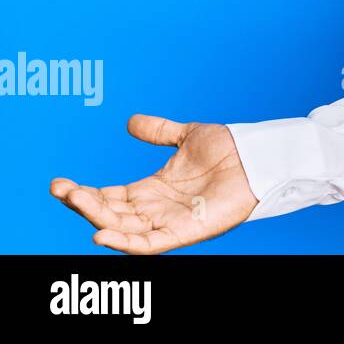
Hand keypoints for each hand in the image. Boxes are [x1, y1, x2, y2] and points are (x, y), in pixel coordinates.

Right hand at [51, 113, 258, 253]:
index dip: (86, 193)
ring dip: (97, 218)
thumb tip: (130, 122)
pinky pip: (150, 244)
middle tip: (61, 189)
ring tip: (75, 200)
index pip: (110, 197)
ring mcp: (171, 222)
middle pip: (111, 214)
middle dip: (84, 205)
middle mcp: (158, 209)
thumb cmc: (230, 148)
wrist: (261, 155)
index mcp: (154, 190)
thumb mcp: (187, 136)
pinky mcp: (187, 232)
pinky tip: (101, 233)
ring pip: (124, 229)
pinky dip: (125, 243)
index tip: (59, 183)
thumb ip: (159, 131)